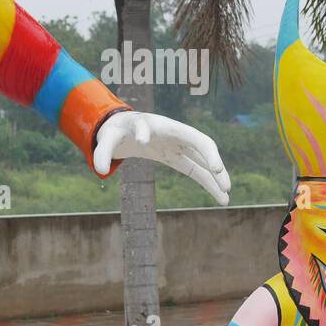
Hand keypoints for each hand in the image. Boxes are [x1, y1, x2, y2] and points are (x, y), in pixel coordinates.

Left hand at [93, 111, 230, 204]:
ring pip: (204, 162)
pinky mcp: (178, 159)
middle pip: (202, 144)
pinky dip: (209, 184)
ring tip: (226, 197)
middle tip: (222, 178)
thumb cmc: (115, 130)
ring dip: (216, 178)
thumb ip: (102, 151)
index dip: (202, 151)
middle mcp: (177, 135)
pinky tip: (221, 199)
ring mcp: (179, 147)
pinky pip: (198, 172)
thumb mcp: (107, 138)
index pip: (187, 133)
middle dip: (213, 160)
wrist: (121, 128)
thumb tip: (98, 170)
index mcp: (163, 126)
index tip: (210, 169)